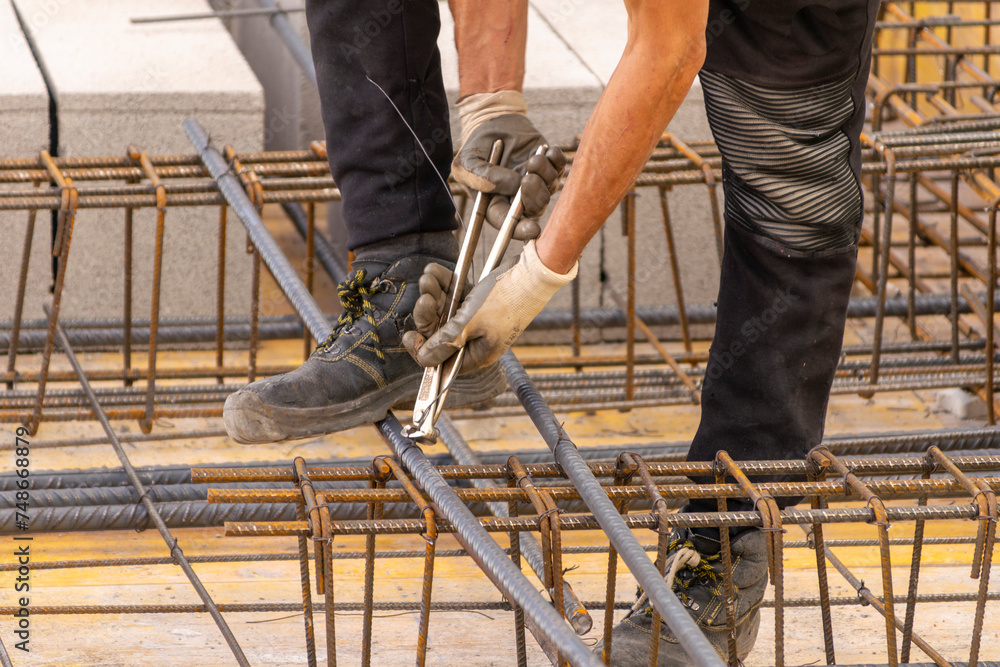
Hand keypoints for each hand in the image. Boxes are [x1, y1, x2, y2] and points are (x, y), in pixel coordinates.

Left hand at [403, 241, 576, 371]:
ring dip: (433, 294)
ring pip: (443, 311)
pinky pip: (453, 295)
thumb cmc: (506, 300)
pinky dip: (444, 284)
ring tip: (429, 278)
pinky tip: (436, 271)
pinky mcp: (476, 301)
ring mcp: (475, 319)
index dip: (423, 350)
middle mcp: (474, 339)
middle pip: (438, 333)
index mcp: (476, 354)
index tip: (410, 335)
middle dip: (427, 313)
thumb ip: (445, 342)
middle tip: (424, 296)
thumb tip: (424, 359)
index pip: (441, 362)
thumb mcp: (470, 323)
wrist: (532, 272)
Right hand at [452, 92, 566, 239]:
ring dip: (544, 175)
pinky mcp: (549, 166)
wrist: (492, 121)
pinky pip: (561, 169)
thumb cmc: (477, 146)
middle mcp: (519, 199)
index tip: (533, 229)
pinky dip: (555, 160)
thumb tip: (514, 185)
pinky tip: (545, 151)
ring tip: (532, 159)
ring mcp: (536, 183)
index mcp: (497, 205)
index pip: (511, 226)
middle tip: (528, 179)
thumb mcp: (467, 162)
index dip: (522, 231)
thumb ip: (484, 177)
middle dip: (535, 197)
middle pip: (535, 210)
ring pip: (550, 190)